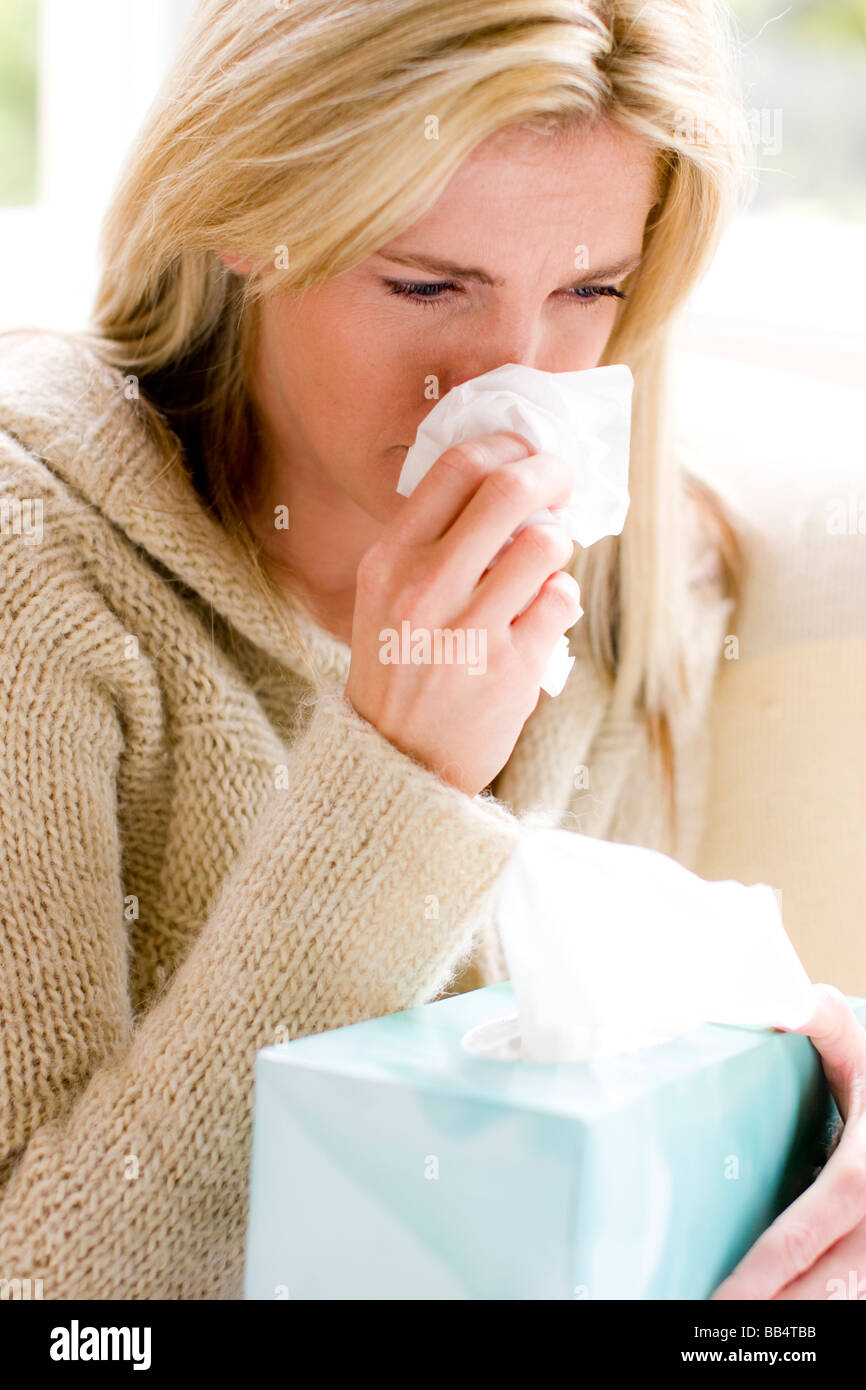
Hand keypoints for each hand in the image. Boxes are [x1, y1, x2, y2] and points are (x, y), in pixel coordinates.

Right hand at [345, 431, 581, 796]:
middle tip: (562, 480)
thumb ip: (430, 540)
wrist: (396, 762)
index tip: (525, 449)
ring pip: (546, 542)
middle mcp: (424, 590)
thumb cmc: (398, 667)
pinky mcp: (511, 669)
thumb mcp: (385, 596)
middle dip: (550, 472)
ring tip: (544, 558)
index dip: (505, 443)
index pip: (455, 467)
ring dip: (557, 541)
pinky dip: (560, 594)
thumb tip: (504, 477)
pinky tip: (541, 609)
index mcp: (389, 561)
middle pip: (509, 489)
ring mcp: (469, 631)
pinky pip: (562, 598)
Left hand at [711, 982, 865, 1299]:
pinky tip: (769, 1318)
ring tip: (730, 1334)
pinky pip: (851, 1301)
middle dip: (764, 1314)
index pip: (802, 1236)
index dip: (759, 1275)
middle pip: (819, 1292)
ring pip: (839, 1306)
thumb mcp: (862, 1052)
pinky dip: (811, 1310)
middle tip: (706, 1326)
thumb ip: (826, 1024)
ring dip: (788, 1322)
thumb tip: (789, 1005)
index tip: (716, 1301)